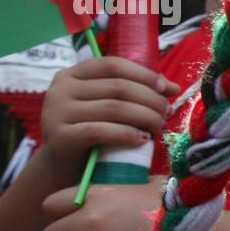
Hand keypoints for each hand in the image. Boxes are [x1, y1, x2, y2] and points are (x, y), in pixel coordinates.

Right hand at [40, 56, 179, 178]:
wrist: (63, 165)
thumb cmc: (91, 132)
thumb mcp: (108, 106)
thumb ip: (133, 91)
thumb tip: (172, 87)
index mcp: (73, 74)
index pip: (113, 65)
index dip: (144, 75)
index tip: (166, 89)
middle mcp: (61, 89)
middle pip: (118, 87)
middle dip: (150, 99)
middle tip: (166, 113)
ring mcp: (57, 112)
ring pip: (113, 108)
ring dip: (144, 117)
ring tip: (158, 127)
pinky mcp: (61, 136)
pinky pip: (100, 131)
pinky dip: (126, 134)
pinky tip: (142, 140)